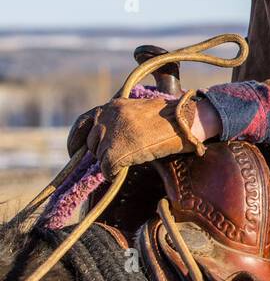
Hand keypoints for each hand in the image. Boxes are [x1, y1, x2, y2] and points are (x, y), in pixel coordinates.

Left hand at [66, 95, 205, 178]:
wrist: (185, 122)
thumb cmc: (169, 121)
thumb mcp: (137, 113)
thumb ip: (118, 121)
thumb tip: (103, 141)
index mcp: (112, 106)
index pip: (82, 123)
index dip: (75, 139)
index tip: (74, 151)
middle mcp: (107, 117)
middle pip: (91, 144)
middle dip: (101, 153)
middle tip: (119, 157)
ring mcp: (111, 133)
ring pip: (99, 157)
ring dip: (110, 162)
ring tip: (130, 159)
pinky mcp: (116, 151)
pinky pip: (107, 169)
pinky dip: (114, 174)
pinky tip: (126, 169)